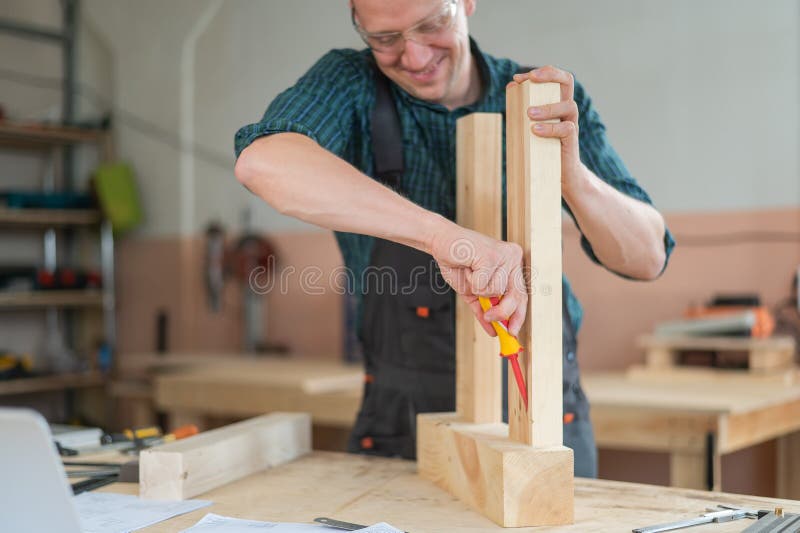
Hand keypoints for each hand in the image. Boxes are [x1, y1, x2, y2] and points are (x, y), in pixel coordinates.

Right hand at [429, 223, 526, 336]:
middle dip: (501, 311)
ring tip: (470, 273)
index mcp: (513, 265)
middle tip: (487, 315)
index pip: (522, 295)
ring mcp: (504, 255)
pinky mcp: (492, 255)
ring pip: (496, 291)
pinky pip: (483, 285)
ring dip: (478, 289)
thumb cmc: (458, 263)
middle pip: (516, 296)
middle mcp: (513, 258)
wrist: (440, 242)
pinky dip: (471, 281)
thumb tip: (494, 331)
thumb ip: (485, 309)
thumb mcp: (473, 292)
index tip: (512, 331)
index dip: (518, 315)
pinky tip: (468, 268)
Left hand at [509, 66, 585, 192]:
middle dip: (550, 75)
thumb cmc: (541, 147)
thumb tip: (510, 87)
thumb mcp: (530, 124)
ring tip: (528, 113)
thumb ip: (522, 108)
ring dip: (547, 107)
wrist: (559, 174)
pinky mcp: (571, 142)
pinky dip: (550, 128)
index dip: (542, 72)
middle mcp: (566, 110)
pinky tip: (535, 130)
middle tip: (531, 79)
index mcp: (557, 102)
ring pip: (569, 105)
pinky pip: (567, 129)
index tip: (518, 78)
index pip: (557, 78)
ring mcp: (571, 124)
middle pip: (568, 82)